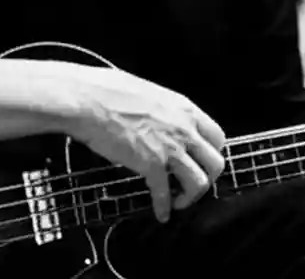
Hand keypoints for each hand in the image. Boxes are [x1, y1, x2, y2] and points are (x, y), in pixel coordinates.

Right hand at [63, 65, 225, 222]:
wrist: (88, 100)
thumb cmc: (108, 91)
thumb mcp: (148, 93)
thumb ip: (162, 110)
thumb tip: (158, 118)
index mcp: (184, 109)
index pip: (216, 136)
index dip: (210, 153)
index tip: (200, 162)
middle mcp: (184, 129)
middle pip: (215, 163)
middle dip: (207, 179)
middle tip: (193, 185)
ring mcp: (170, 148)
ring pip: (199, 182)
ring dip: (190, 197)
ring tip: (178, 201)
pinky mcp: (151, 165)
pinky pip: (165, 194)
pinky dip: (163, 207)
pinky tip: (160, 213)